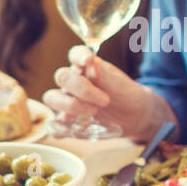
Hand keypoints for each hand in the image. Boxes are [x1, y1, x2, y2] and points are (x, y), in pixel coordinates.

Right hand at [42, 45, 172, 140]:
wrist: (134, 115)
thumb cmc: (125, 94)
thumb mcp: (120, 84)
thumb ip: (105, 75)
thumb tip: (92, 64)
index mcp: (86, 68)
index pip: (75, 54)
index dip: (78, 55)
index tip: (89, 60)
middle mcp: (73, 83)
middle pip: (62, 77)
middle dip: (82, 89)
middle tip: (104, 100)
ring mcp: (68, 101)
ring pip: (52, 98)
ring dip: (70, 105)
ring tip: (94, 112)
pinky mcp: (68, 121)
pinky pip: (53, 124)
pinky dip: (57, 128)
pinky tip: (69, 131)